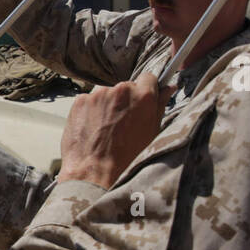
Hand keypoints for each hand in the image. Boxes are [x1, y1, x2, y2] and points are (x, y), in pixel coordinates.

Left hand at [56, 73, 170, 189]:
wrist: (94, 171)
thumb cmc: (126, 157)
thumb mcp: (152, 132)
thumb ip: (160, 105)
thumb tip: (169, 88)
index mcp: (143, 95)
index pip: (148, 78)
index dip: (146, 89)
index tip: (143, 99)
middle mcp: (121, 90)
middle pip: (126, 87)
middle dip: (126, 100)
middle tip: (123, 122)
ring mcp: (98, 94)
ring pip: (107, 94)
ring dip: (108, 106)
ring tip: (107, 130)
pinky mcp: (80, 101)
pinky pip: (90, 102)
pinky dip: (92, 112)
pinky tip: (94, 129)